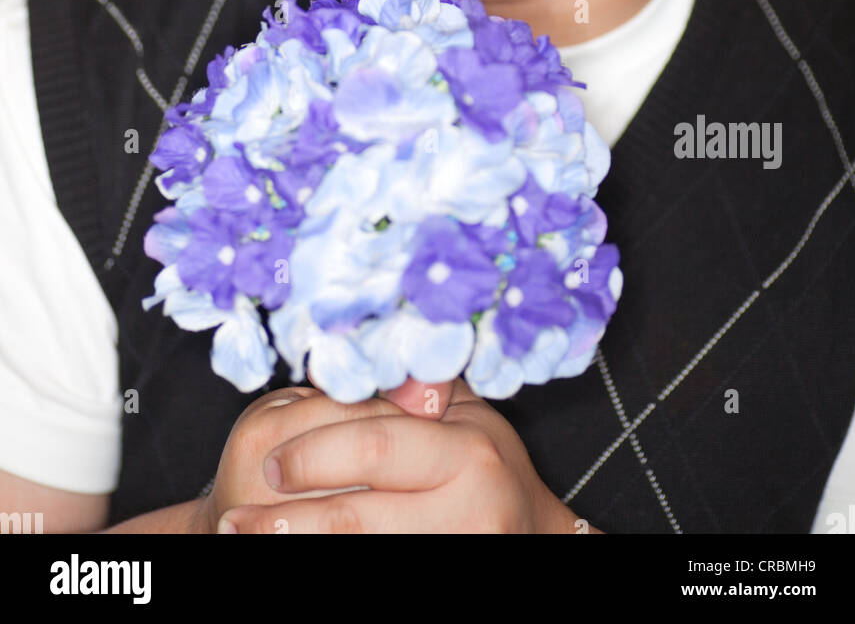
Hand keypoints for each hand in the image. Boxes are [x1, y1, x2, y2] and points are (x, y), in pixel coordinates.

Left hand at [215, 377, 590, 533]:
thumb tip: (350, 359)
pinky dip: (324, 561)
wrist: (532, 541)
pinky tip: (287, 555)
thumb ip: (414, 393)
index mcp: (470, 454)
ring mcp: (454, 555)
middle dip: (285, 520)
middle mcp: (469, 511)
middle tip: (234, 518)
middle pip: (353, 517)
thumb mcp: (467, 419)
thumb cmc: (489, 470)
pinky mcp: (441, 581)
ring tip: (244, 540)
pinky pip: (371, 569)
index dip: (314, 454)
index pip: (375, 446)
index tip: (268, 461)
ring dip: (293, 547)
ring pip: (355, 552)